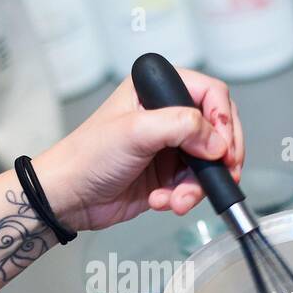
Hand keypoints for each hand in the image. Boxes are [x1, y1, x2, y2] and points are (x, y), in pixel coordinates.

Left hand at [33, 68, 245, 231]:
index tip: (224, 146)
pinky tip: (164, 202)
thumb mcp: (136, 132)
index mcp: (156, 89)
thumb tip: (218, 141)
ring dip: (197, 185)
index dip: (224, 120)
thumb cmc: (88, 156)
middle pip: (218, 129)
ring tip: (179, 199)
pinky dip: (185, 197)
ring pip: (208, 163)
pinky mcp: (168, 174)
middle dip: (219, 157)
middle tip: (223, 173)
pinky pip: (194, 185)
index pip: (210, 93)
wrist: (69, 197)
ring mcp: (169, 146)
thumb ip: (182, 126)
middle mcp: (166, 114)